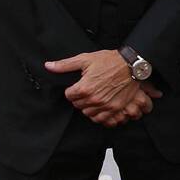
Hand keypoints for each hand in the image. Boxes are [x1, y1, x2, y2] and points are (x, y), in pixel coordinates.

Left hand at [44, 49, 162, 125]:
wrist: (131, 65)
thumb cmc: (109, 61)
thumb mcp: (85, 59)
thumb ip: (65, 65)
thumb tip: (48, 66)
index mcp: (84, 88)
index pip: (69, 96)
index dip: (72, 90)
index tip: (78, 85)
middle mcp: (93, 99)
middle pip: (78, 105)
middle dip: (80, 98)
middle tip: (86, 90)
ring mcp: (105, 106)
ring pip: (88, 114)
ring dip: (89, 107)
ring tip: (93, 98)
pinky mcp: (115, 109)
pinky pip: (102, 120)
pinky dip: (99, 115)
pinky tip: (100, 107)